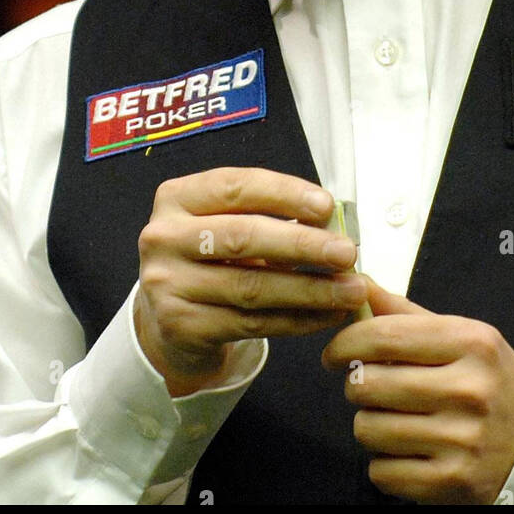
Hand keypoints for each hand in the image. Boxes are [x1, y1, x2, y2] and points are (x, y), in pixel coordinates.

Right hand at [134, 168, 366, 396]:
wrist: (169, 319)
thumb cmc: (211, 259)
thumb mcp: (227, 224)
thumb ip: (269, 217)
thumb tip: (331, 225)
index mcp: (177, 198)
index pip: (235, 187)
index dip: (284, 193)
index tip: (327, 206)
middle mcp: (163, 238)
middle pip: (243, 237)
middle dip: (302, 245)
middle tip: (346, 253)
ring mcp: (167, 285)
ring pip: (251, 287)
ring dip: (310, 290)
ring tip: (350, 290)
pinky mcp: (181, 327)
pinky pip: (251, 323)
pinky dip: (297, 320)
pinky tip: (327, 315)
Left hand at [322, 279, 513, 503]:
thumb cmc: (487, 380)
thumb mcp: (460, 336)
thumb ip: (404, 313)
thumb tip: (357, 285)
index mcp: (471, 343)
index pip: (384, 336)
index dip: (345, 343)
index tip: (334, 353)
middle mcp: (470, 390)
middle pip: (369, 384)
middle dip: (357, 385)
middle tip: (369, 386)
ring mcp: (463, 440)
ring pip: (369, 429)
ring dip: (369, 424)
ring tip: (392, 418)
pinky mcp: (453, 482)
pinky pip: (382, 471)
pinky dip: (384, 462)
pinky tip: (407, 449)